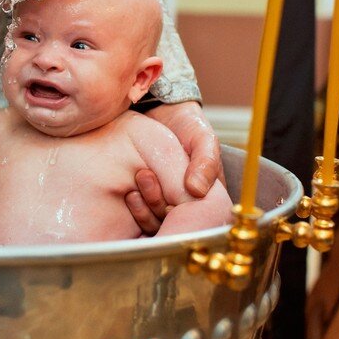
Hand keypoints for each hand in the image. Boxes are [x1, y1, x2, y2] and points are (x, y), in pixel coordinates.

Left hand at [124, 102, 224, 234]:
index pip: (199, 222)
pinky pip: (142, 219)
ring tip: (137, 181)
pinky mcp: (145, 203)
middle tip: (145, 177)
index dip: (184, 218)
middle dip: (159, 206)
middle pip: (174, 225)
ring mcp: (164, 205)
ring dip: (145, 209)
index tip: (170, 203)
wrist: (162, 114)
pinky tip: (130, 194)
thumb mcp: (202, 139)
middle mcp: (185, 206)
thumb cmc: (188, 126)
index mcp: (208, 198)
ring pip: (157, 224)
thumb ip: (205, 161)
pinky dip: (137, 210)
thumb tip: (197, 190)